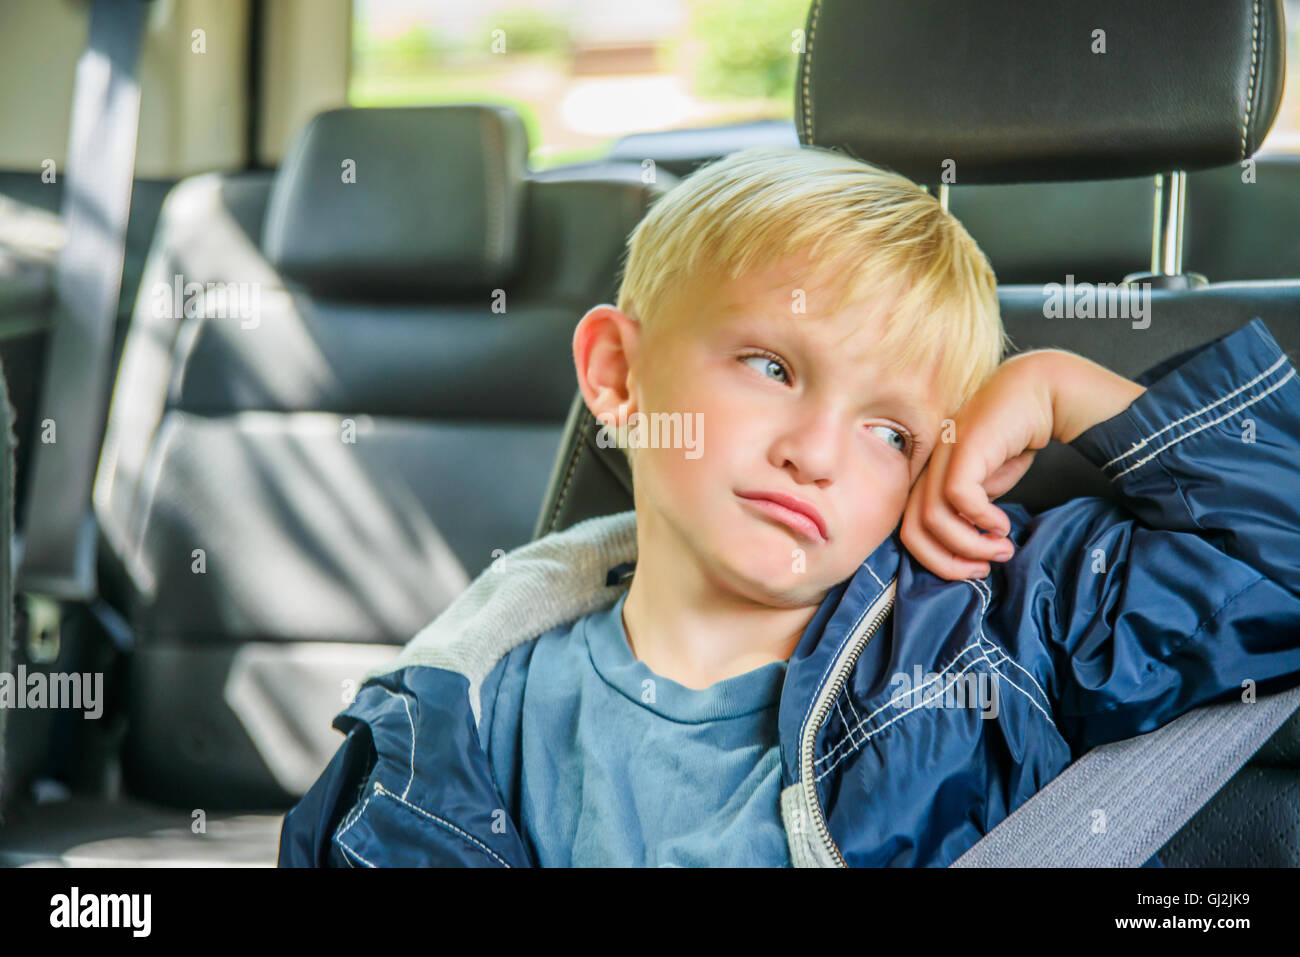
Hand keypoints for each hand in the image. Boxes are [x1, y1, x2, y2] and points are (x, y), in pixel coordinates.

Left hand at [900, 352, 1057, 580]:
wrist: (1039, 391)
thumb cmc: (1012, 437)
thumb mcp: (988, 484)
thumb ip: (971, 511)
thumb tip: (968, 542)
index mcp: (927, 478)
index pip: (912, 530)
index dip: (939, 559)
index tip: (975, 568)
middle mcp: (927, 467)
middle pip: (912, 531)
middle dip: (948, 562)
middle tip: (983, 569)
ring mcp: (941, 454)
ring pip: (933, 518)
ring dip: (970, 545)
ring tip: (1001, 548)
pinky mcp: (963, 445)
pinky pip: (959, 495)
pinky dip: (981, 518)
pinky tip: (1003, 523)